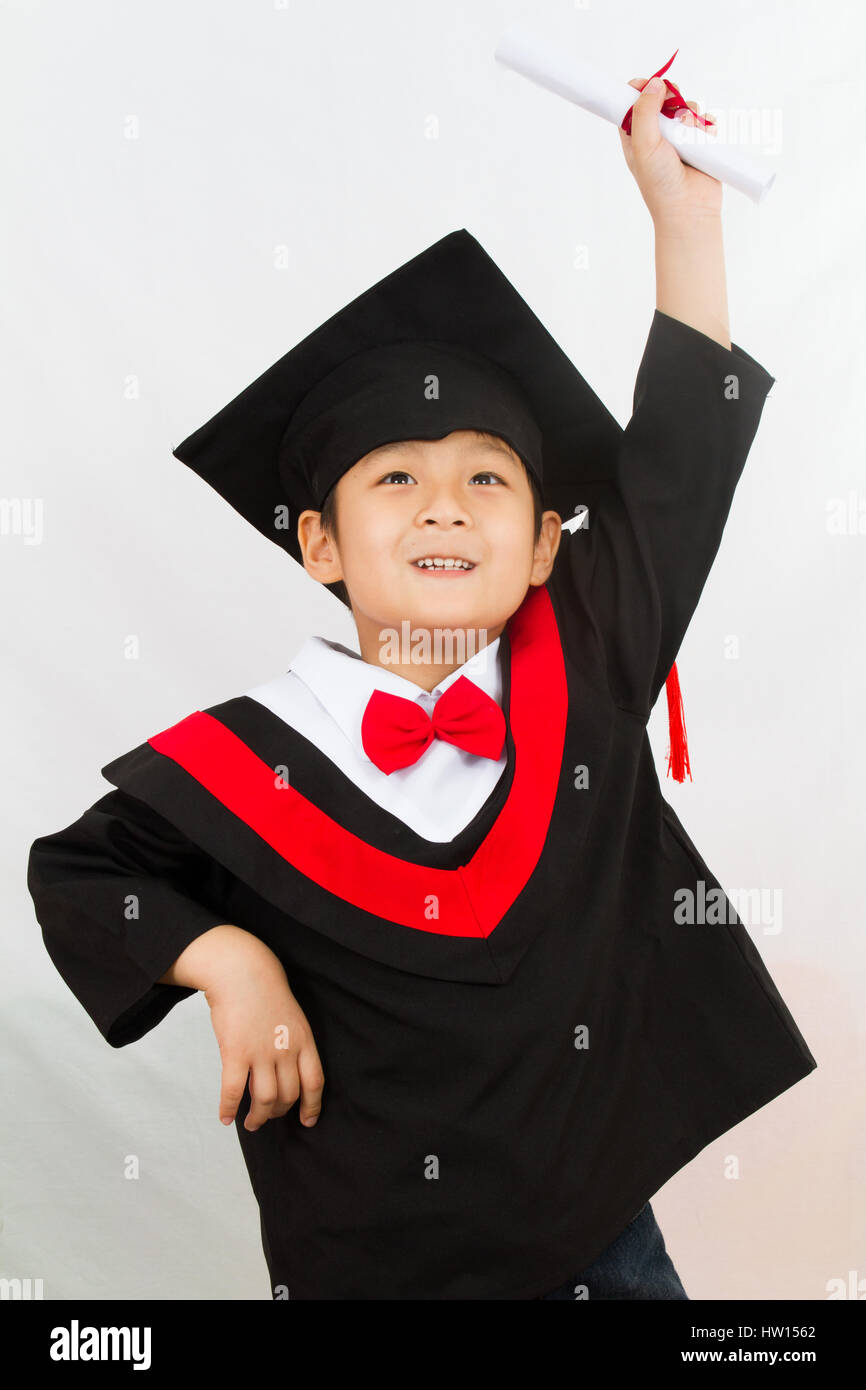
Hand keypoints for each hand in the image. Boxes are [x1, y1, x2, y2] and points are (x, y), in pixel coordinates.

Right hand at [200, 930, 325, 1131]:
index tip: (308, 1121)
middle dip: (278, 1112)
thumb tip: (286, 1073)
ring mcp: (261, 1052)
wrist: (242, 972)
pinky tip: (226, 1118)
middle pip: (288, 1095)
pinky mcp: (235, 1052)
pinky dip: (229, 1109)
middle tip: (268, 1116)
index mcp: (304, 1040)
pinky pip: (233, 1091)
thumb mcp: (292, 1018)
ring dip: (258, 1118)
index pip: (315, 1082)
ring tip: (251, 1123)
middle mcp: (286, 1050)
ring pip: (264, 1100)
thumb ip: (293, 1044)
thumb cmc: (265, 993)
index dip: (312, 1106)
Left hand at [618, 76, 721, 226]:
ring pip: (686, 107)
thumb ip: (645, 112)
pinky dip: (706, 124)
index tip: (648, 84)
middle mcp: (656, 135)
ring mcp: (678, 139)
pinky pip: (704, 121)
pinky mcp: (699, 144)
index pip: (632, 102)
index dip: (640, 89)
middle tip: (675, 110)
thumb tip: (654, 83)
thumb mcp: (644, 145)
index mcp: (635, 136)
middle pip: (662, 98)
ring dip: (691, 113)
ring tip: (691, 133)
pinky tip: (706, 136)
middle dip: (671, 98)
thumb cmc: (660, 183)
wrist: (689, 209)